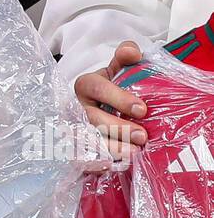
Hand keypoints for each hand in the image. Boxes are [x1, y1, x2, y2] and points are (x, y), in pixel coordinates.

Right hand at [75, 40, 147, 164]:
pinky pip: (83, 159)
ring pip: (88, 141)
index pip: (97, 88)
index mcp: (86, 85)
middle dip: (118, 128)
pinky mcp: (76, 150)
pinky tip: (116, 166)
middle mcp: (77, 108)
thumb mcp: (116, 70)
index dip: (118, 98)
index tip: (142, 109)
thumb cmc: (110, 90)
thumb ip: (125, 58)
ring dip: (112, 148)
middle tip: (142, 136)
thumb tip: (131, 51)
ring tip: (134, 154)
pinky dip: (98, 164)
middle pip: (92, 119)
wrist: (96, 110)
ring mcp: (74, 129)